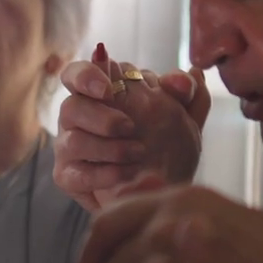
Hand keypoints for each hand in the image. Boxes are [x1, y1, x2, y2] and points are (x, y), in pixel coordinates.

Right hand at [53, 43, 207, 211]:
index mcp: (100, 95)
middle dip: (99, 116)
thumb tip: (193, 72)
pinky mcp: (69, 177)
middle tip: (129, 126)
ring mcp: (71, 148)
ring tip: (138, 153)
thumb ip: (187, 94)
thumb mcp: (183, 118)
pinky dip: (103, 174)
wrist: (162, 190)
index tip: (106, 88)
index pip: (78, 74)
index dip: (86, 76)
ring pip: (72, 140)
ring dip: (107, 147)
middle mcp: (79, 118)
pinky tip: (125, 175)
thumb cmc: (165, 148)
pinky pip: (76, 174)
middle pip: (70, 105)